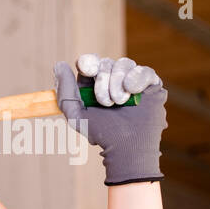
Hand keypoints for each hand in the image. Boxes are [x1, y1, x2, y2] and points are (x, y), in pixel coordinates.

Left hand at [53, 53, 167, 185]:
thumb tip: (59, 65)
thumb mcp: (76, 115)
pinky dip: (136, 79)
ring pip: (124, 64)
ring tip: (119, 102)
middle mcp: (112, 79)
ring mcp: (131, 80)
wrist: (128, 145)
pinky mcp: (150, 83)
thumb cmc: (101, 132)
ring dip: (118, 83)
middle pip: (106, 63)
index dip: (87, 62)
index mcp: (92, 84)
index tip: (88, 70)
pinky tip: (133, 92)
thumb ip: (65, 92)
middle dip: (103, 82)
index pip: (89, 63)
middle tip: (106, 103)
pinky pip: (143, 70)